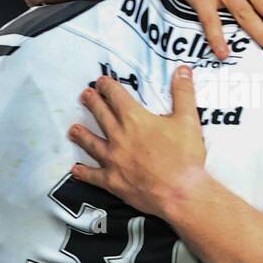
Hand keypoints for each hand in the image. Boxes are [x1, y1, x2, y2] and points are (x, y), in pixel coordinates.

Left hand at [68, 67, 208, 219]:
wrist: (180, 192)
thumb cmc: (185, 157)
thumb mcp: (189, 119)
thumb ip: (184, 92)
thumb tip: (183, 70)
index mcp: (135, 119)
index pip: (116, 96)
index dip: (107, 86)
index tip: (102, 82)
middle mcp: (119, 137)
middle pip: (101, 115)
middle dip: (92, 102)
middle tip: (85, 95)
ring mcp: (113, 160)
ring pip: (91, 143)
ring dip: (82, 134)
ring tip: (73, 129)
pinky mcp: (113, 181)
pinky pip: (93, 175)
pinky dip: (84, 172)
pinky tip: (76, 169)